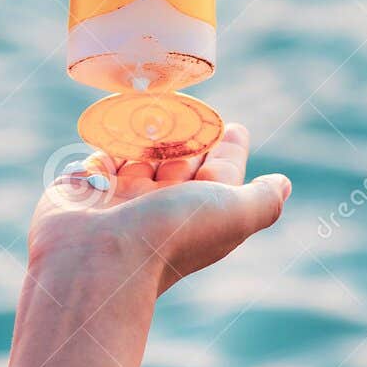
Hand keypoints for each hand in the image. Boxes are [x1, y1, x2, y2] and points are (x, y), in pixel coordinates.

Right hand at [29, 123, 290, 296]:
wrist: (96, 260)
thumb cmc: (171, 234)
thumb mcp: (234, 214)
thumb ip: (261, 199)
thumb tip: (283, 184)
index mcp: (199, 212)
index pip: (220, 172)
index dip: (230, 148)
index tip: (235, 128)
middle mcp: (162, 207)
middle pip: (180, 161)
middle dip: (188, 135)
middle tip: (189, 106)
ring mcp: (122, 198)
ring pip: (141, 156)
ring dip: (148, 133)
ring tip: (154, 107)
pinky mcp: (83, 189)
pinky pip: (101, 157)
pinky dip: (110, 141)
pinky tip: (117, 125)